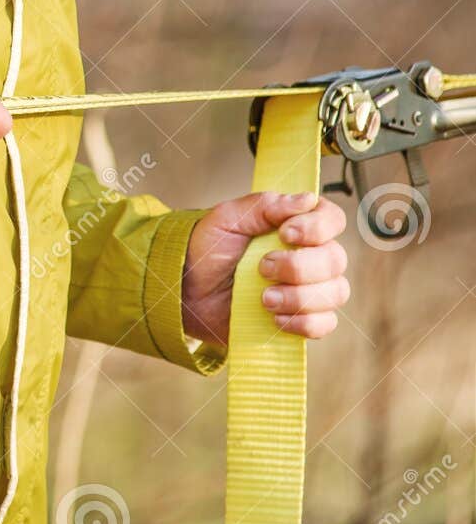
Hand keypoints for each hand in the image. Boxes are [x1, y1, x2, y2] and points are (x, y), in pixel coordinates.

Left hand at [181, 190, 348, 348]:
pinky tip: (274, 318)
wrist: (187, 291)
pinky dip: (302, 323)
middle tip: (262, 268)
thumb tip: (306, 199)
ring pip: (335, 292)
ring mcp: (309, 289)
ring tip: (264, 298)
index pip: (332, 219)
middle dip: (299, 266)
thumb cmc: (208, 250)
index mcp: (297, 225)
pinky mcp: (301, 320)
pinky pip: (325, 324)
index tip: (286, 233)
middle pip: (336, 259)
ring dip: (300, 297)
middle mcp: (310, 256)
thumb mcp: (228, 218)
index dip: (317, 227)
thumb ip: (264, 205)